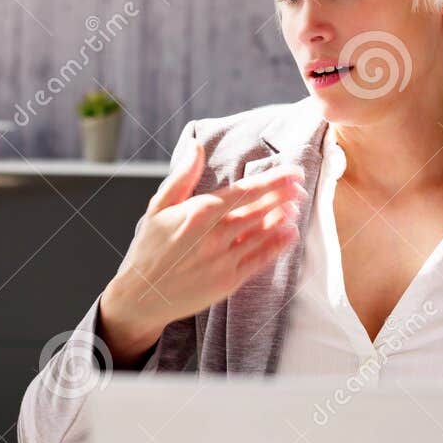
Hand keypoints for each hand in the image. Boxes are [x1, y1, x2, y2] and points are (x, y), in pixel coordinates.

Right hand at [100, 137, 305, 364]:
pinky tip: (289, 235)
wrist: (141, 296)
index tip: (293, 172)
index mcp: (200, 212)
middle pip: (260, 210)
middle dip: (284, 196)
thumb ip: (182, 176)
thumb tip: (197, 146)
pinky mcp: (229, 281)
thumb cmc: (149, 249)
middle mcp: (215, 235)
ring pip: (263, 234)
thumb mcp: (158, 207)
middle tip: (300, 187)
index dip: (274, 181)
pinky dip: (278, 246)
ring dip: (283, 219)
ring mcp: (224, 259)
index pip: (246, 191)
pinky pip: (260, 260)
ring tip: (296, 207)